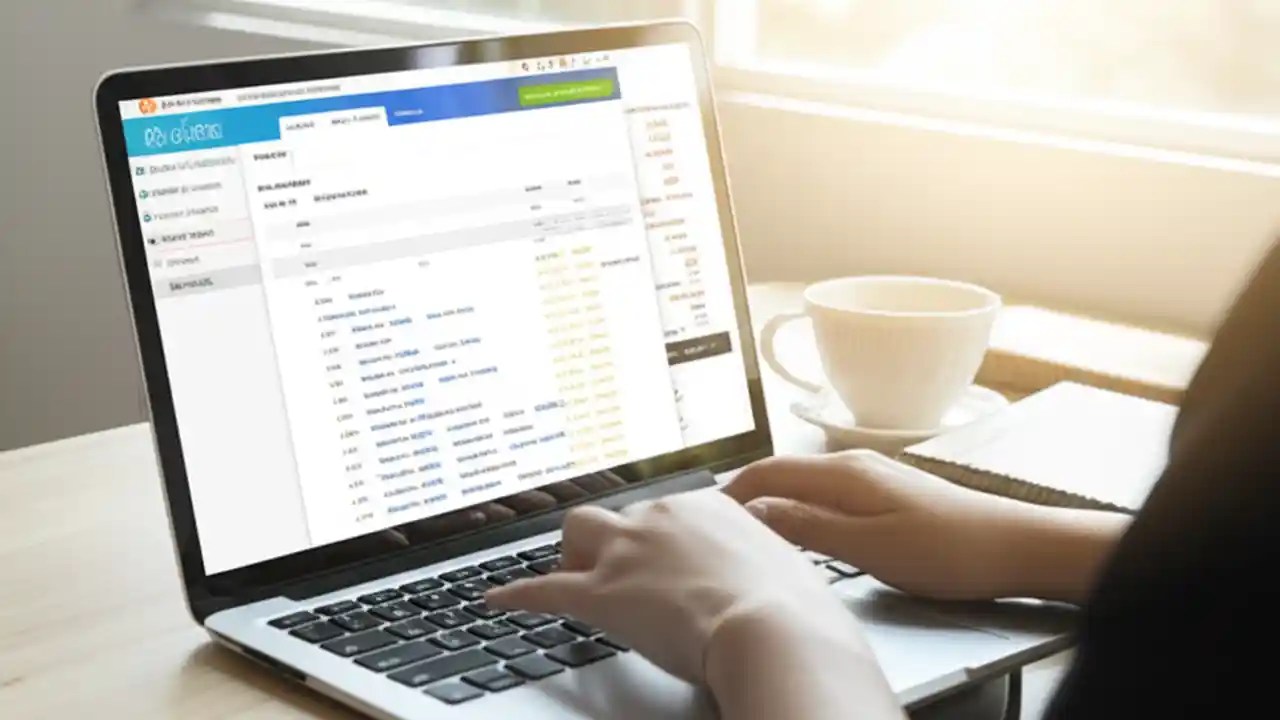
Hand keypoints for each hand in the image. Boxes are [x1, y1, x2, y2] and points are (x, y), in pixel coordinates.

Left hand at [484, 487, 862, 685]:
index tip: (666, 560)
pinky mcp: (604, 593)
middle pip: (619, 517)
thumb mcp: (787, 568)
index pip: (667, 513)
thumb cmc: (794, 610)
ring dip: (574, 555)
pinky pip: (546, 589)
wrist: (774, 629)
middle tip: (625, 577)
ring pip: (578, 534)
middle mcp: (663, 516)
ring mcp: (630, 551)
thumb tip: (774, 576)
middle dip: (614, 543)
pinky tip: (496, 600)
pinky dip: (518, 595)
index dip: (661, 542)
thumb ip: (764, 561)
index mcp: (707, 506)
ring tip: (578, 580)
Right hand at [724, 450, 1127, 602]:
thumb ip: (806, 527)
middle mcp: (855, 465)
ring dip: (773, 501)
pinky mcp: (888, 494)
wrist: (1016, 546)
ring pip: (805, 483)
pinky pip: (827, 494)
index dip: (730, 492)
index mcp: (844, 473)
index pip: (767, 471)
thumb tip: (752, 513)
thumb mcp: (867, 547)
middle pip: (783, 472)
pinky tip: (802, 531)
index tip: (702, 515)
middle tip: (716, 525)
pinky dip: (802, 507)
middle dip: (745, 494)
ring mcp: (874, 477)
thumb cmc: (948, 550)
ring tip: (750, 530)